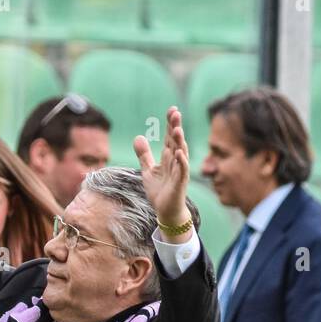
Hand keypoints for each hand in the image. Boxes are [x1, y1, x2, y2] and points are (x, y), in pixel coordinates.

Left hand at [133, 106, 190, 241]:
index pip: (169, 137)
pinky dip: (181, 161)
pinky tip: (179, 152)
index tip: (171, 109)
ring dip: (179, 141)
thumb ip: (144, 154)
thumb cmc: (160, 191)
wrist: (166, 211)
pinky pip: (182, 170)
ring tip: (177, 129)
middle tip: (176, 112)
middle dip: (176, 127)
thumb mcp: (148, 170)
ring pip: (180, 153)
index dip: (170, 124)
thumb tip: (138, 136)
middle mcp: (176, 162)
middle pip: (176, 141)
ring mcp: (179, 171)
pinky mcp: (180, 183)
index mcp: (168, 157)